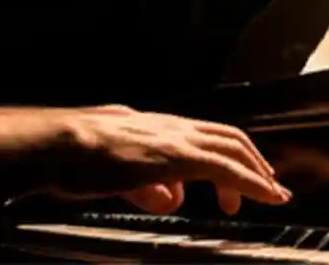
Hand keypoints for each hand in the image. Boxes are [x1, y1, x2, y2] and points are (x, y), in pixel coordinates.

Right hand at [31, 104, 290, 215]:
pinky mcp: (176, 157)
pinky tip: (264, 196)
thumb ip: (146, 185)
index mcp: (157, 128)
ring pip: (232, 149)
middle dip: (252, 162)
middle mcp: (171, 128)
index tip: (244, 174)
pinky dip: (251, 182)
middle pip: (227, 138)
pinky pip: (226, 168)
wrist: (57, 145)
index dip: (231, 153)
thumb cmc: (74, 158)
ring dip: (256, 172)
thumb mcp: (118, 173)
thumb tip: (169, 199)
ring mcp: (175, 139)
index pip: (206, 134)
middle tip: (268, 187)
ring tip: (271, 195)